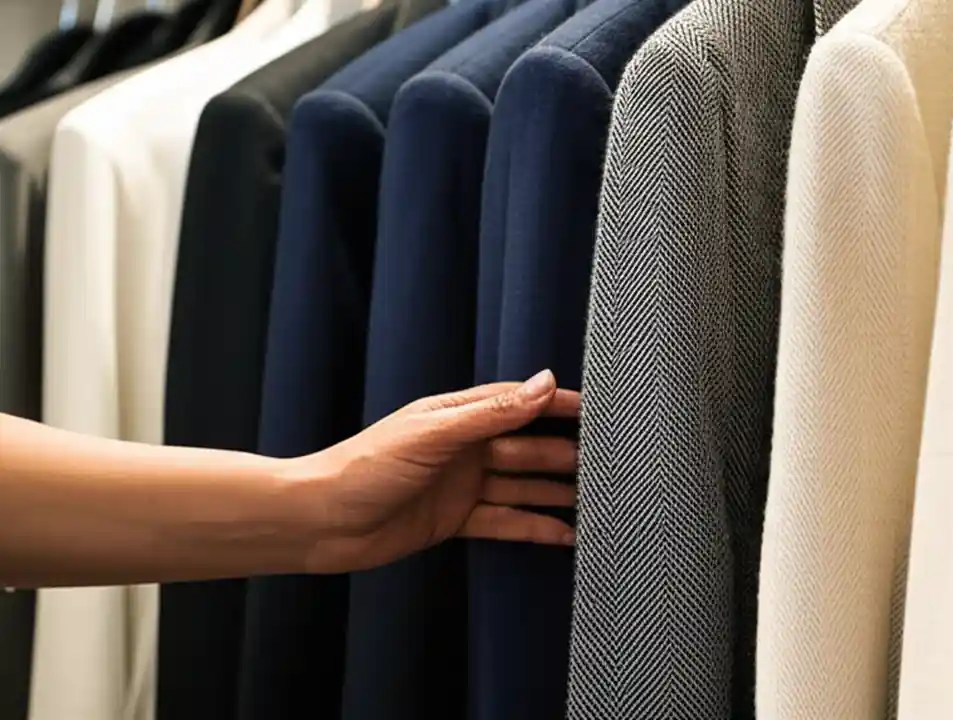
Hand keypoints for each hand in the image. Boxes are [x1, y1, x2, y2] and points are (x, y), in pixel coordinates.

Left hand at [292, 370, 578, 573]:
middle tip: (609, 463)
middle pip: (527, 447)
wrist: (319, 522)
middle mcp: (465, 447)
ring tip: (598, 500)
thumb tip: (544, 381)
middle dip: (565, 453)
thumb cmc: (365, 468)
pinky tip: (565, 534)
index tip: (597, 410)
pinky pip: (506, 521)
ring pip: (522, 485)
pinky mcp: (457, 520)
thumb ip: (492, 412)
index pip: (520, 404)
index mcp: (458, 415)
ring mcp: (462, 485)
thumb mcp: (434, 434)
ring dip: (556, 491)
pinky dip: (536, 527)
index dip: (557, 406)